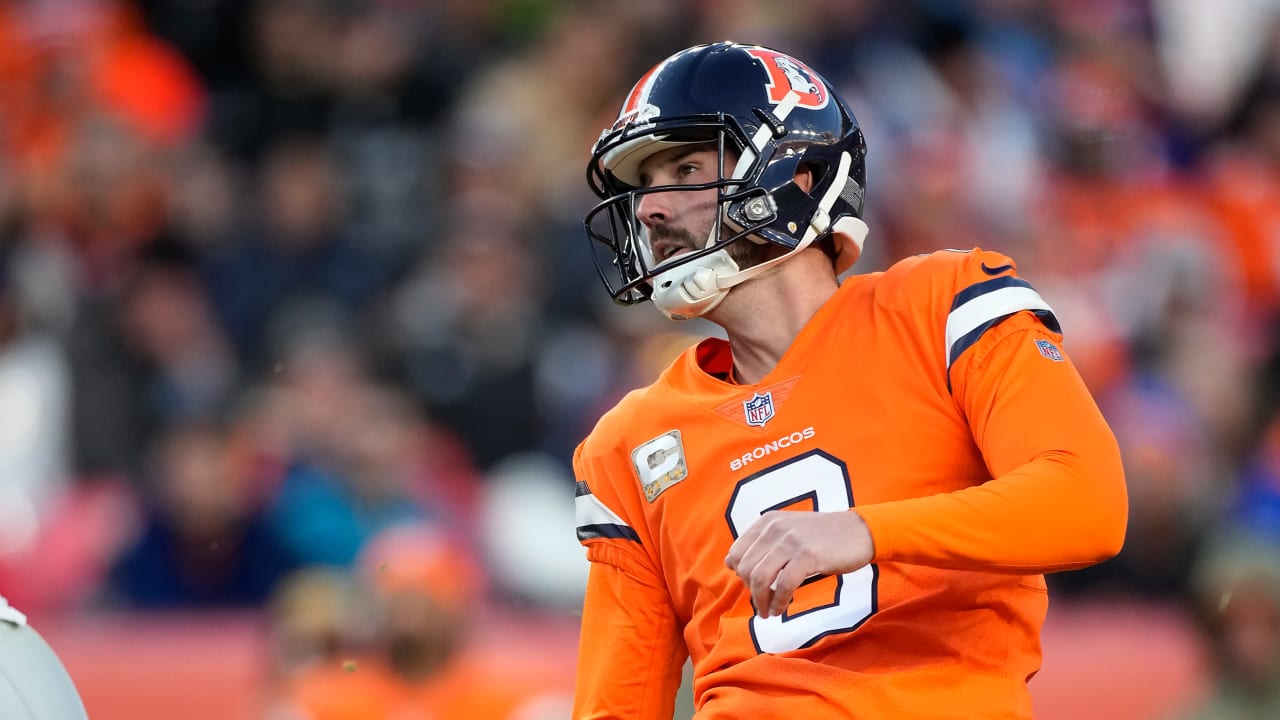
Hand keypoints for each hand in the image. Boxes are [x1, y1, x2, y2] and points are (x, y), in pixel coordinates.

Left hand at [724, 510, 874, 618]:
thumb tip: (734, 567)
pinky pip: (784, 585)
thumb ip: (765, 544)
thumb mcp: (789, 530)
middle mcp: (775, 528)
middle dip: (751, 592)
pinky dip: (779, 602)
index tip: (753, 589)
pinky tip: (781, 609)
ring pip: (760, 578)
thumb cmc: (824, 537)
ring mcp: (791, 541)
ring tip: (767, 612)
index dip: (741, 576)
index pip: (736, 554)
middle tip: (761, 606)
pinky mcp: (807, 555)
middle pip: (746, 569)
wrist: (860, 531)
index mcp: (767, 522)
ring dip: (761, 601)